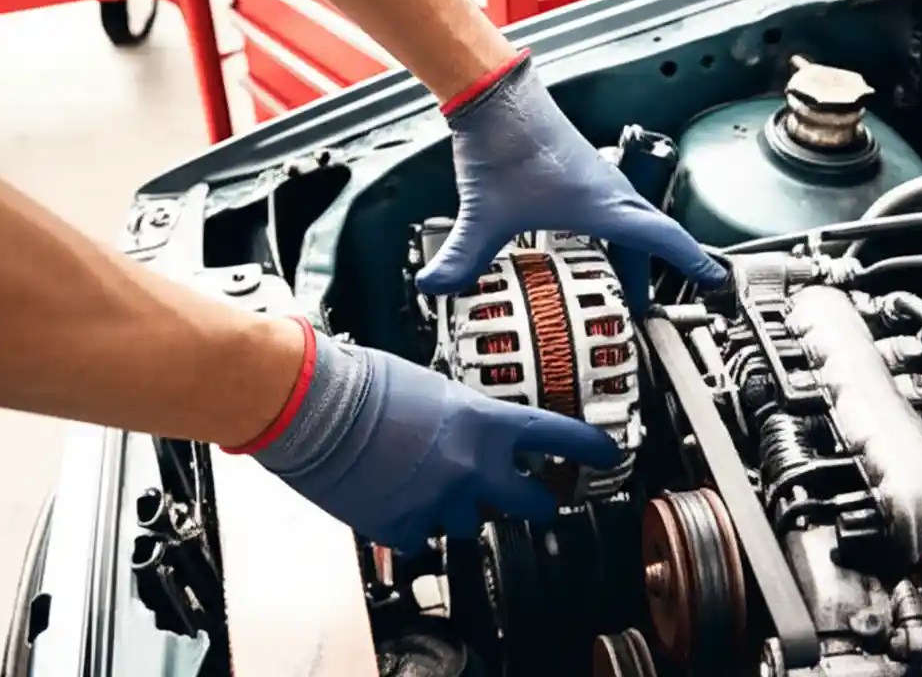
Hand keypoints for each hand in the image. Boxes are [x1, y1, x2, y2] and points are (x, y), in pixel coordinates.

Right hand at [246, 321, 620, 552]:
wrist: (313, 407)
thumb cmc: (364, 384)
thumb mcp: (434, 387)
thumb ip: (466, 416)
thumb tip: (474, 431)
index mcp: (485, 423)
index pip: (556, 436)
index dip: (589, 447)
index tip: (607, 453)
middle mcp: (473, 468)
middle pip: (534, 503)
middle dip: (535, 501)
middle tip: (529, 496)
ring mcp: (441, 503)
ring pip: (473, 521)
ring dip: (459, 507)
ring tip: (425, 480)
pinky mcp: (405, 528)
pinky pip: (425, 537)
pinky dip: (414, 523)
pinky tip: (394, 496)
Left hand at [415, 52, 726, 312]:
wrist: (495, 95)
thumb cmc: (504, 144)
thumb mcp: (483, 216)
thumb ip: (460, 258)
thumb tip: (434, 287)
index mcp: (603, 207)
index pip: (662, 240)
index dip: (692, 263)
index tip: (715, 280)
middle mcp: (609, 191)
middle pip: (651, 237)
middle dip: (658, 272)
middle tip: (654, 304)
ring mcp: (597, 178)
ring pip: (632, 220)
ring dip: (636, 251)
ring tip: (627, 280)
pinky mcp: (580, 169)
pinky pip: (614, 207)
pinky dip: (616, 231)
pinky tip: (590, 241)